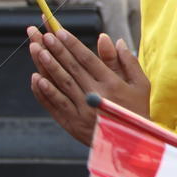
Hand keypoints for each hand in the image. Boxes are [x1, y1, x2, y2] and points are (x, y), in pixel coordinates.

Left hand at [28, 25, 149, 145]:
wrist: (131, 145)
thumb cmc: (136, 111)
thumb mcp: (140, 85)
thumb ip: (126, 61)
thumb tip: (112, 40)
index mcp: (112, 84)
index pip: (88, 60)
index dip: (72, 44)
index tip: (58, 31)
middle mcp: (95, 96)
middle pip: (71, 68)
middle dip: (56, 49)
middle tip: (42, 34)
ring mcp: (82, 111)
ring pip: (61, 83)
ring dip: (47, 65)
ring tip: (36, 49)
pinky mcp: (72, 124)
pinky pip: (55, 105)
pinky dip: (44, 92)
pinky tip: (36, 78)